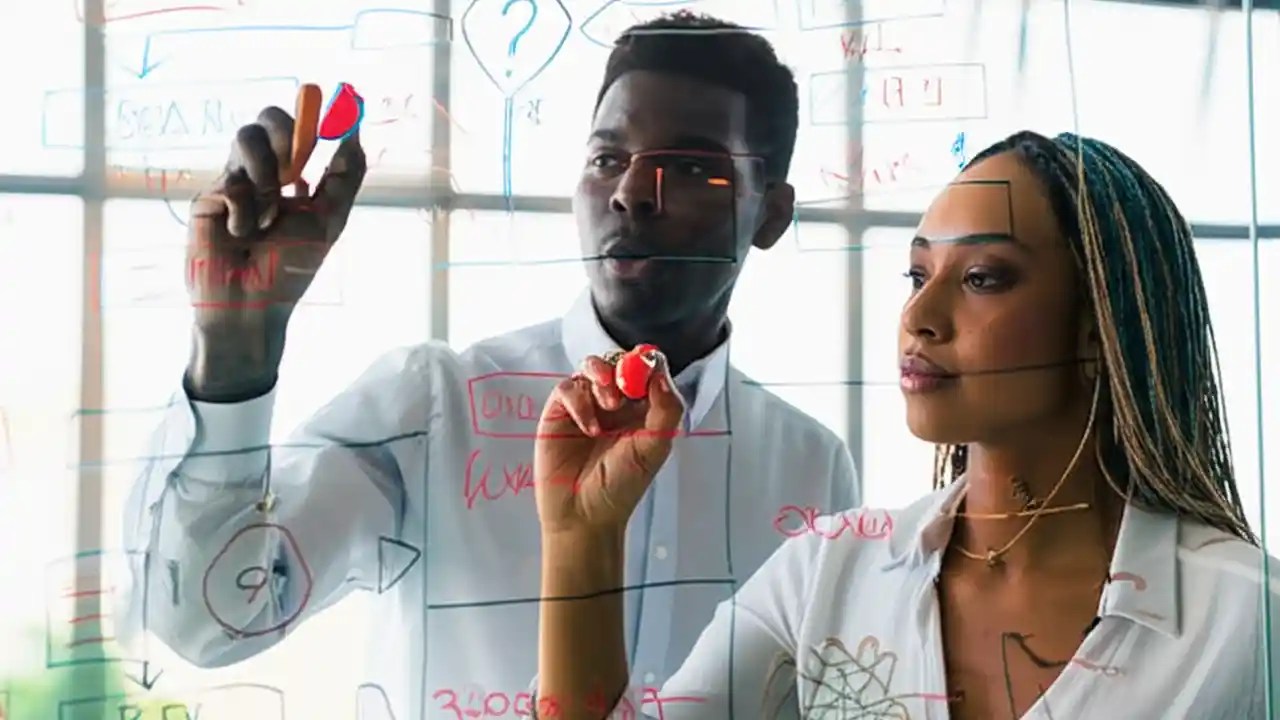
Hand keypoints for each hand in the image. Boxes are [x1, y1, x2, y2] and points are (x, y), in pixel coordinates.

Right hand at [184, 106, 365, 396]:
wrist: (250, 304)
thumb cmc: (290, 268)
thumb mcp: (329, 219)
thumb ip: (344, 174)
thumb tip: (355, 127)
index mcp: (294, 179)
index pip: (302, 131)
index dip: (317, 116)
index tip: (338, 101)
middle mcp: (263, 175)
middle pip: (270, 119)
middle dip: (287, 130)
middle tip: (296, 161)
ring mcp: (234, 181)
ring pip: (246, 136)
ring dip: (267, 171)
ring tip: (267, 214)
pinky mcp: (208, 194)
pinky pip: (232, 180)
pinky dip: (245, 209)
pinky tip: (240, 234)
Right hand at [534, 350, 684, 534]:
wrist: (585, 514)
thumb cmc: (623, 485)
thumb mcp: (655, 447)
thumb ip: (666, 409)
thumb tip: (661, 372)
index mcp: (643, 407)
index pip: (648, 369)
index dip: (649, 361)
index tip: (650, 364)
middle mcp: (615, 402)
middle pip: (618, 361)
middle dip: (624, 366)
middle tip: (628, 386)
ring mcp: (586, 404)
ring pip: (591, 367)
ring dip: (602, 377)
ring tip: (610, 404)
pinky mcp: (559, 412)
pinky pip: (567, 388)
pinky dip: (579, 401)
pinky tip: (589, 428)